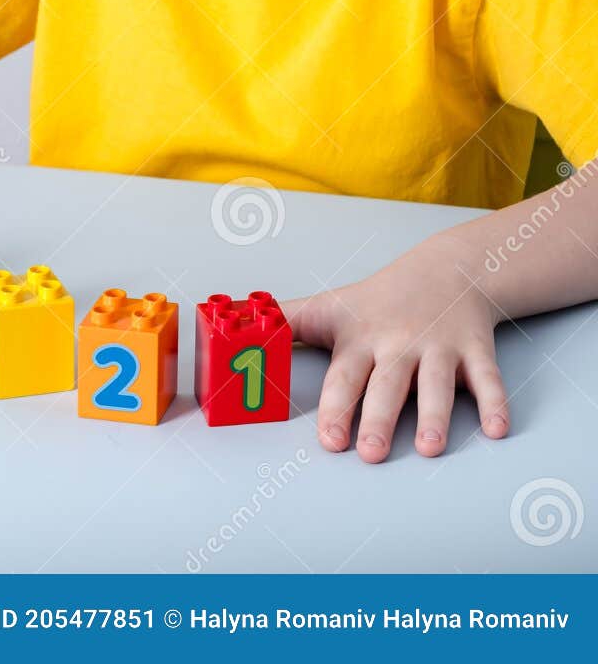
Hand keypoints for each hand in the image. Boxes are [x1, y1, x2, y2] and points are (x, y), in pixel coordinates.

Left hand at [282, 235, 511, 462]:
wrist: (443, 270)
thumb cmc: (374, 299)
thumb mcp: (325, 306)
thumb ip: (282, 324)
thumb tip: (226, 329)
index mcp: (359, 341)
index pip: (343, 378)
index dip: (334, 408)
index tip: (328, 439)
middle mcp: (398, 346)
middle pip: (387, 386)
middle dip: (377, 419)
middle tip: (369, 453)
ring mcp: (438, 348)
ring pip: (437, 386)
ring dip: (434, 417)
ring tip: (427, 448)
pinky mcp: (475, 350)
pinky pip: (487, 379)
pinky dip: (495, 403)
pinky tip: (496, 429)